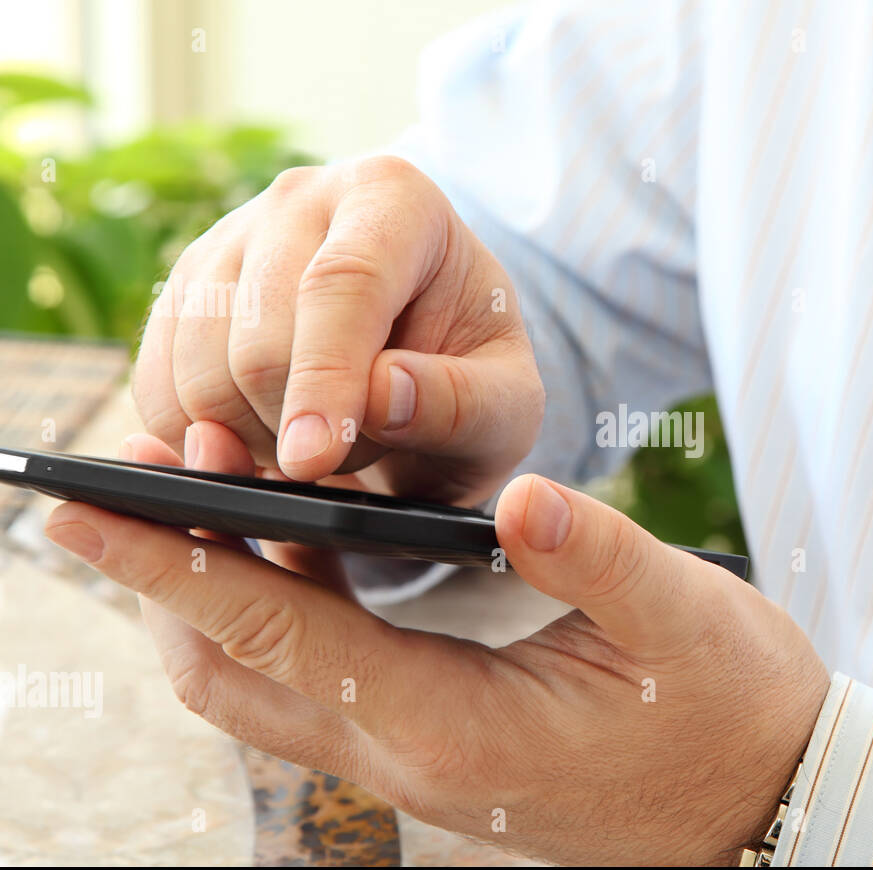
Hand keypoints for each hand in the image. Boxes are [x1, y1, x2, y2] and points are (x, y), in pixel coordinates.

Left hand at [44, 423, 829, 865]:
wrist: (763, 803)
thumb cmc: (731, 712)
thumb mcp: (685, 623)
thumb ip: (596, 557)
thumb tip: (515, 492)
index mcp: (456, 724)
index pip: (275, 633)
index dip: (171, 563)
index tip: (81, 501)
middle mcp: (410, 753)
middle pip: (230, 673)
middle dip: (162, 579)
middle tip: (131, 478)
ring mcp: (415, 758)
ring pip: (261, 686)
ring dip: (213, 596)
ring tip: (197, 494)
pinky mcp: (434, 745)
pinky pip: (314, 681)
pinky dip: (275, 611)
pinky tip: (295, 541)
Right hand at [132, 155, 543, 505]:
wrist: (422, 368)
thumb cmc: (471, 383)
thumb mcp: (507, 406)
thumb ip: (463, 403)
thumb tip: (381, 393)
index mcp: (395, 198)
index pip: (343, 283)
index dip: (324, 378)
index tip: (314, 461)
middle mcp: (301, 198)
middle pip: (258, 339)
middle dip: (304, 429)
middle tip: (361, 452)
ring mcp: (227, 237)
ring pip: (198, 371)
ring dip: (258, 442)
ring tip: (326, 441)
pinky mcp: (180, 294)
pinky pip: (158, 391)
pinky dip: (209, 444)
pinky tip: (270, 442)